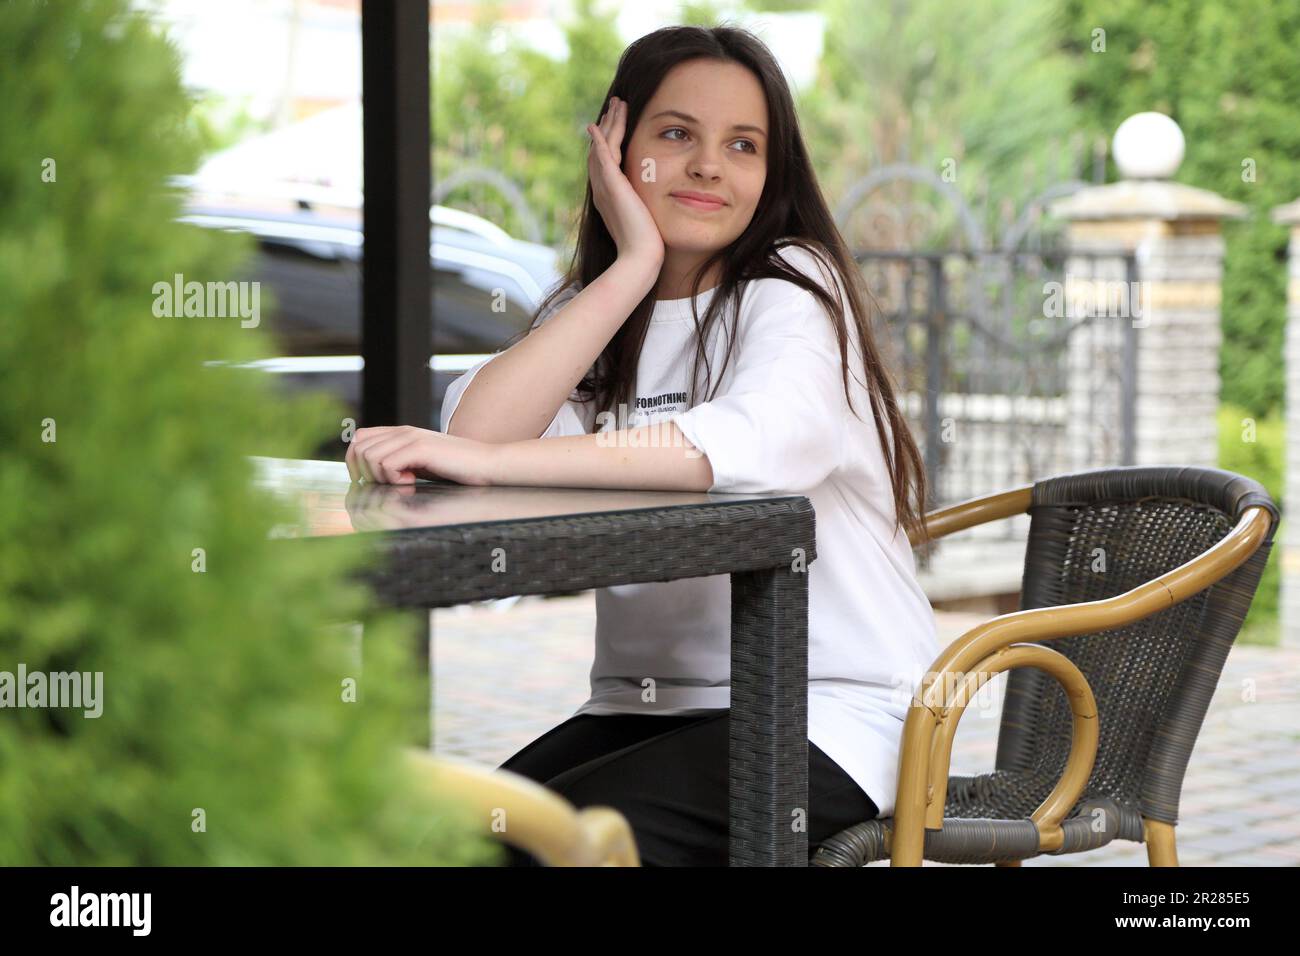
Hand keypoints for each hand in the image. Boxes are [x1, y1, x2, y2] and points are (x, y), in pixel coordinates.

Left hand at [345, 425, 495, 485]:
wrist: (487, 464)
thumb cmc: (457, 469)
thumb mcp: (421, 463)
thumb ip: (400, 462)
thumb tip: (371, 475)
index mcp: (401, 432)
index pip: (359, 438)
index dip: (355, 461)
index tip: (367, 481)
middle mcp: (403, 431)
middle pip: (359, 448)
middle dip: (366, 473)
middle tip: (389, 484)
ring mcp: (412, 437)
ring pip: (370, 457)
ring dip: (381, 477)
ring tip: (404, 483)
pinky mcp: (421, 448)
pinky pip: (387, 465)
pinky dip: (393, 479)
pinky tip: (411, 482)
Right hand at [588, 96, 664, 267]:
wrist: (639, 258)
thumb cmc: (647, 246)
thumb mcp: (646, 220)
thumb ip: (645, 208)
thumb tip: (657, 207)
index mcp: (610, 197)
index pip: (607, 162)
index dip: (610, 142)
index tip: (617, 126)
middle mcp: (603, 190)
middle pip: (600, 150)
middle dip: (608, 127)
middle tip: (614, 106)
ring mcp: (604, 187)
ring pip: (601, 147)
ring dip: (609, 124)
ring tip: (616, 104)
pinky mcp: (611, 185)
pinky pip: (602, 155)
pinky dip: (600, 138)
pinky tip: (600, 124)